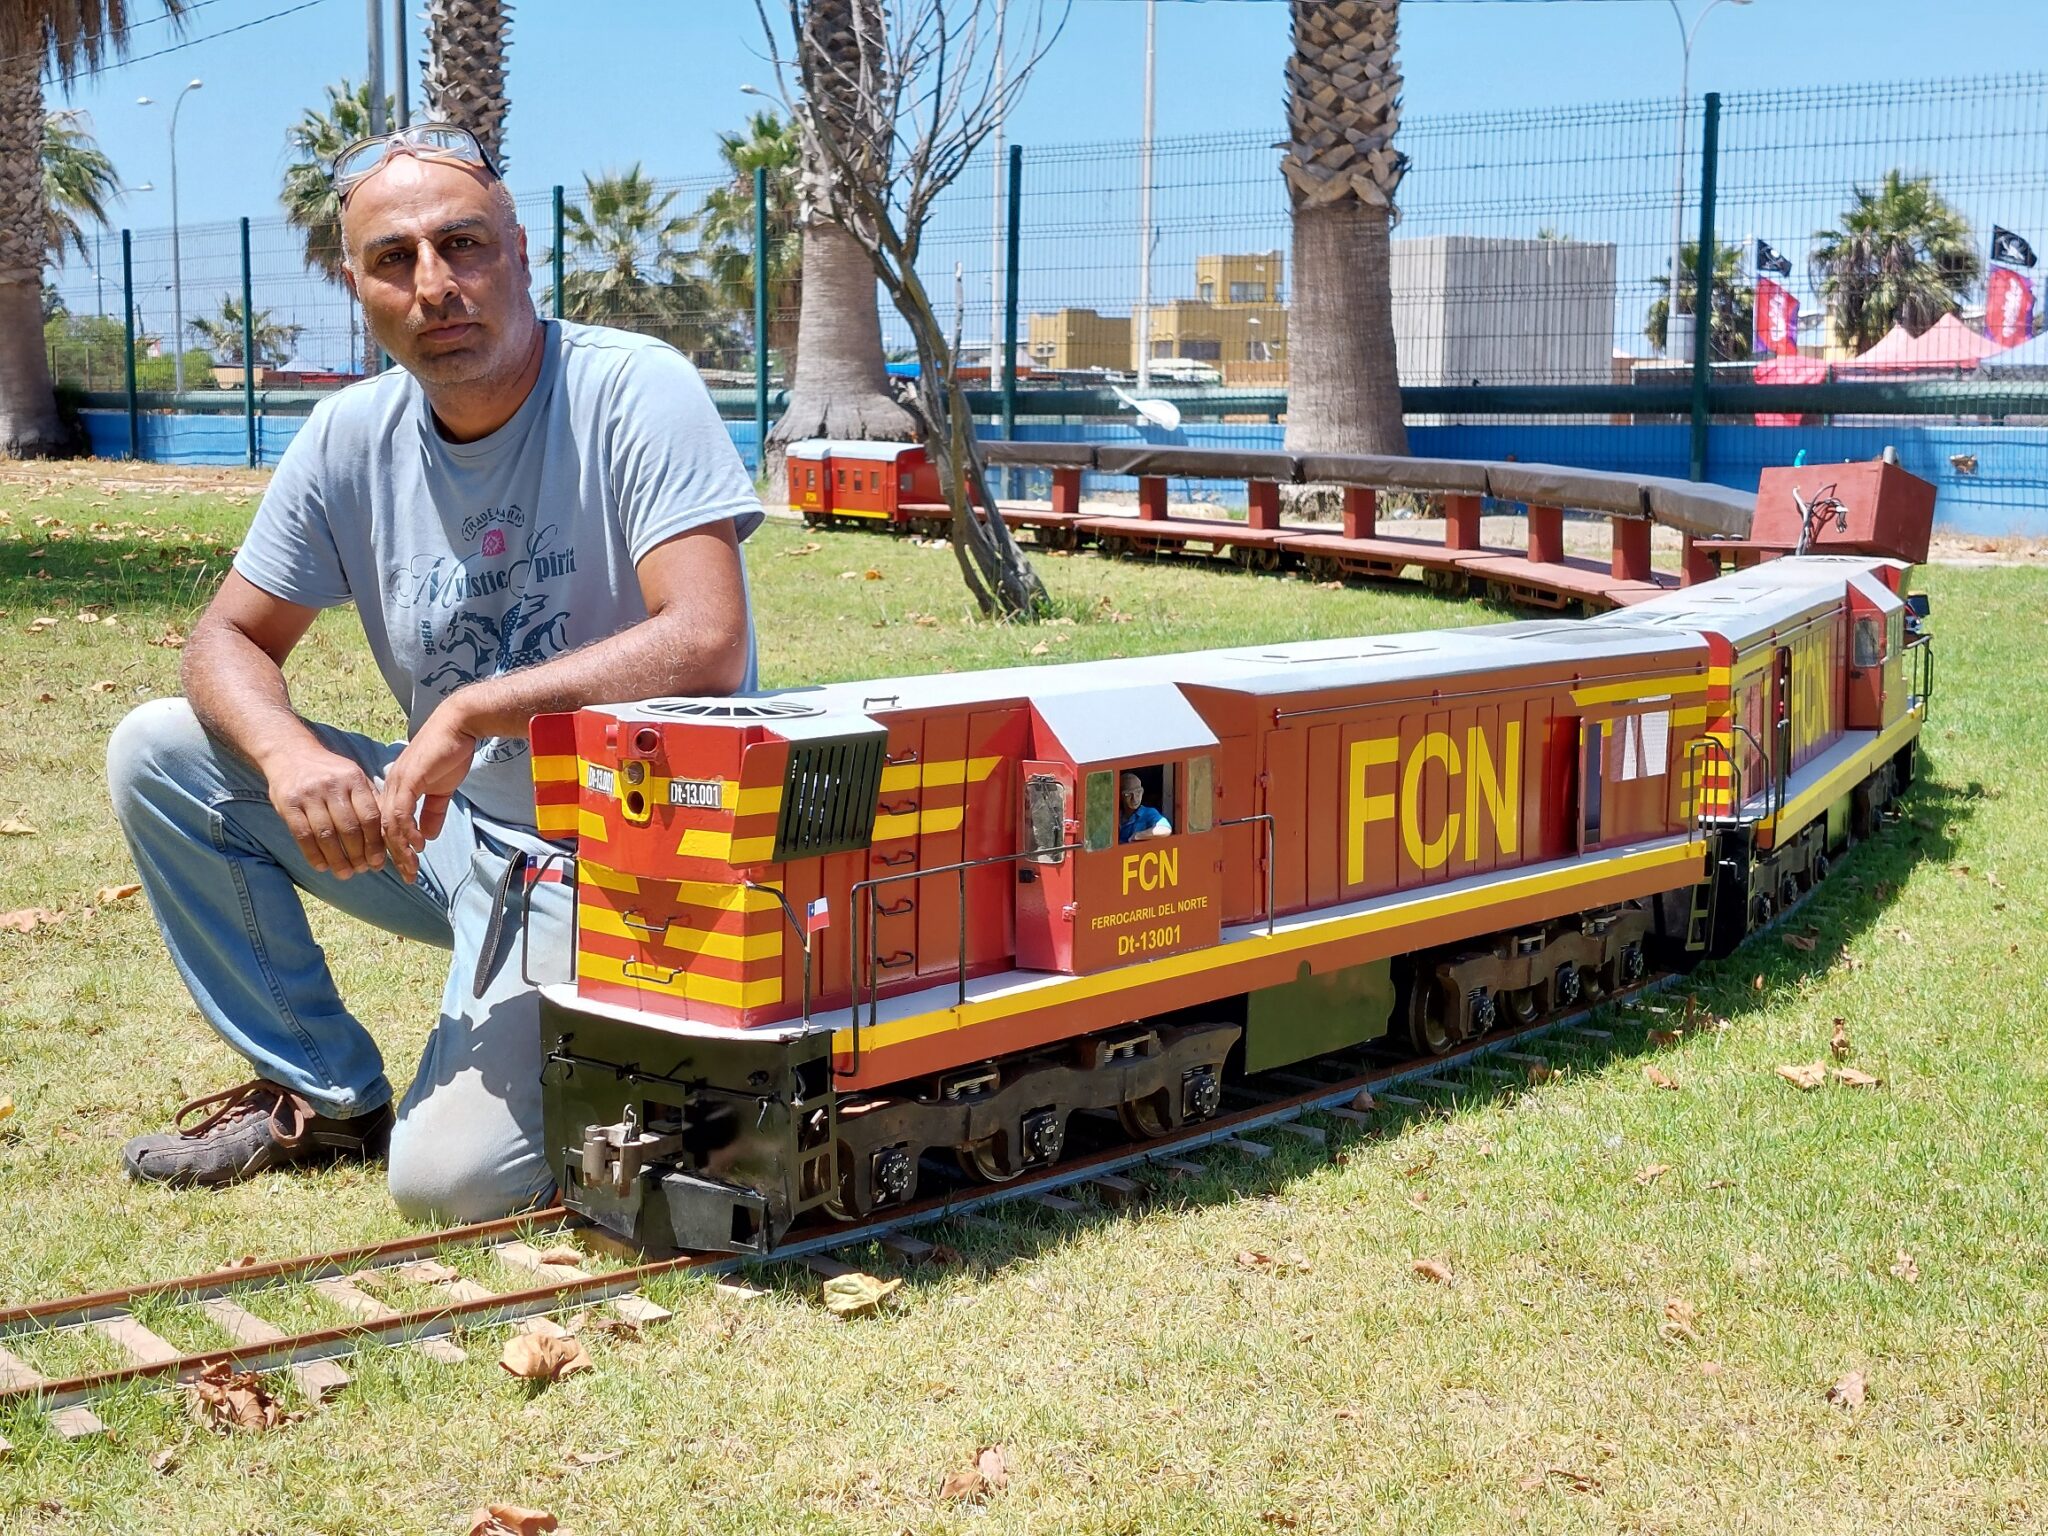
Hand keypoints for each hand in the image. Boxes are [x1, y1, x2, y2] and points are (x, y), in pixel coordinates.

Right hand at [265, 743, 385, 879]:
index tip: (378, 862)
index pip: (369, 816)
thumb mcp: (353, 777)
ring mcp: (308, 795)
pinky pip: (302, 835)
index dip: (375, 843)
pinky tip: (322, 866)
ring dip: (337, 859)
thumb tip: (387, 834)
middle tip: (362, 870)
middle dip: (358, 854)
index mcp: (353, 779)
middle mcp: (331, 785)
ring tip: (345, 873)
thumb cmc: (329, 772)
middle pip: (349, 828)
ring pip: (326, 835)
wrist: (289, 752)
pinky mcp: (287, 804)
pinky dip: (313, 854)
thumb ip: (369, 801)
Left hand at [378, 698, 478, 882]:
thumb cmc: (450, 753)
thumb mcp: (442, 789)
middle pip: (385, 828)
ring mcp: (397, 783)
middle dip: (396, 855)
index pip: (388, 824)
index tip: (407, 867)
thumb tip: (426, 837)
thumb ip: (433, 812)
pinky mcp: (408, 780)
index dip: (396, 847)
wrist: (459, 726)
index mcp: (396, 789)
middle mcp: (391, 787)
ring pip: (390, 824)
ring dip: (401, 849)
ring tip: (411, 867)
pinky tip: (415, 845)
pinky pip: (401, 811)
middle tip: (408, 876)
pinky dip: (407, 831)